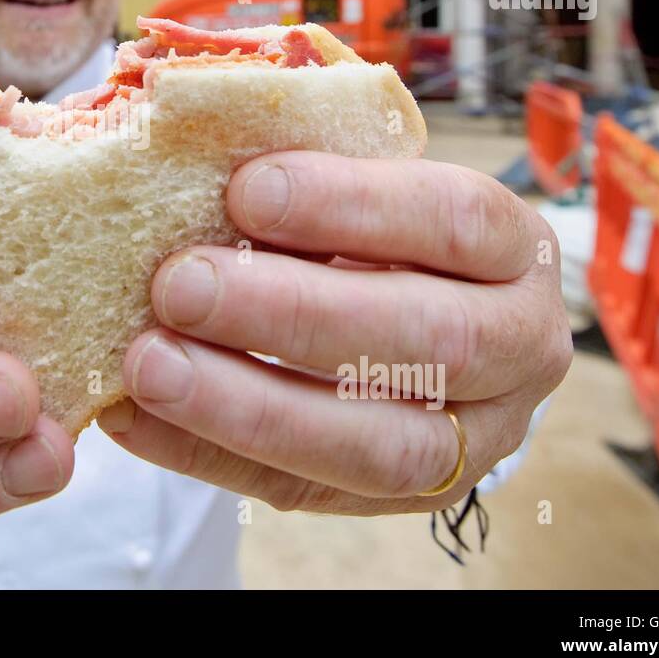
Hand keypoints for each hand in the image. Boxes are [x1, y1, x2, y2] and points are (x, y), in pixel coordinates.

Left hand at [98, 152, 571, 513]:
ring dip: (251, 406)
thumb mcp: (364, 184)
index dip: (349, 204)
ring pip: (381, 446)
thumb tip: (188, 158)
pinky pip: (309, 492)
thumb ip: (303, 174)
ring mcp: (478, 439)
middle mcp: (521, 347)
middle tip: (180, 285)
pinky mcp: (406, 498)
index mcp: (514, 247)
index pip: (454, 221)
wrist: (421, 321)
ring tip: (148, 365)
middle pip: (429, 341)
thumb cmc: (374, 232)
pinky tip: (137, 417)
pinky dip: (212, 456)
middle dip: (292, 313)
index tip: (244, 190)